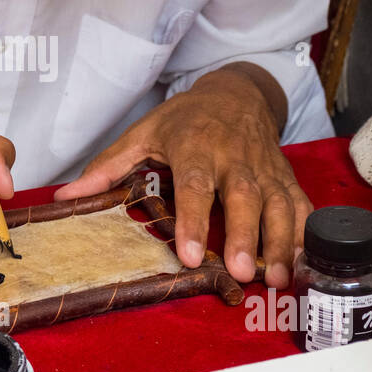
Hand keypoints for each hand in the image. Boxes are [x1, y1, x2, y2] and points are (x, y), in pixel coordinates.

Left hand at [53, 65, 311, 287]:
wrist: (236, 93)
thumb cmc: (185, 119)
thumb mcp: (143, 134)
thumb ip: (108, 168)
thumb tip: (66, 197)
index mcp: (196, 147)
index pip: (194, 186)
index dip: (193, 221)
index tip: (192, 255)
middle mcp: (234, 158)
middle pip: (243, 198)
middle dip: (245, 235)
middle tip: (242, 271)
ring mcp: (264, 169)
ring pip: (278, 205)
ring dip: (281, 242)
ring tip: (275, 278)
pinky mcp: (285, 176)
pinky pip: (301, 204)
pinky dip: (306, 233)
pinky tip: (304, 263)